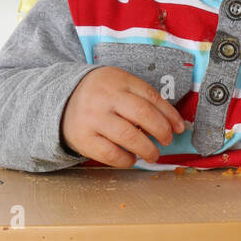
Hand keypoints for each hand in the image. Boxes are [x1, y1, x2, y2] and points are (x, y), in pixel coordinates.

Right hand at [60, 66, 185, 167]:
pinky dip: (126, 160)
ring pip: (129, 136)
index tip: (179, 128)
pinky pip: (111, 154)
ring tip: (153, 154)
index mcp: (118, 80)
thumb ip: (142, 99)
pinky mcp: (84, 138)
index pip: (151, 97)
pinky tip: (131, 158)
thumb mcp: (119, 86)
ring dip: (147, 149)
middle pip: (143, 115)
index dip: (170, 115)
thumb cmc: (101, 96)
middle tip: (167, 141)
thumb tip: (173, 124)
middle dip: (161, 131)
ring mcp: (93, 118)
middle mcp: (105, 97)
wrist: (61, 101)